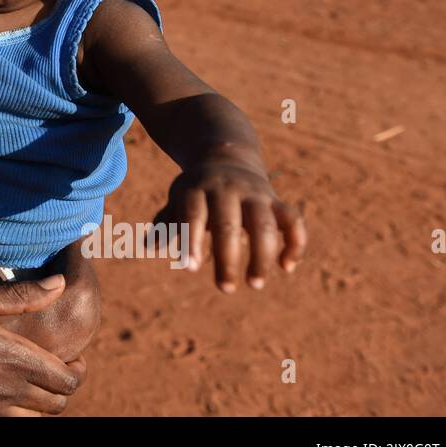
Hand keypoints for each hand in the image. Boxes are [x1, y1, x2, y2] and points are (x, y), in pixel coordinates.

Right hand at [0, 275, 86, 415]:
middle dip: (62, 389)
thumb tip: (59, 286)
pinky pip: (1, 425)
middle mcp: (6, 391)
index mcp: (15, 359)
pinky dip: (10, 414)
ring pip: (31, 420)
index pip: (67, 378)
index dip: (79, 369)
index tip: (76, 358)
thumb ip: (20, 295)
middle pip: (55, 404)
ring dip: (38, 405)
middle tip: (56, 371)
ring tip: (30, 385)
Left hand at [153, 155, 306, 291]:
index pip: (192, 214)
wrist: (227, 157)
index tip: (191, 269)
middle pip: (228, 225)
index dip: (192, 241)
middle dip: (227, 259)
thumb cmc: (196, 189)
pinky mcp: (277, 201)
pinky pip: (293, 221)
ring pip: (265, 225)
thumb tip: (150, 245)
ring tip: (254, 284)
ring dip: (262, 257)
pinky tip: (286, 267)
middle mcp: (227, 190)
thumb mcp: (178, 198)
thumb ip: (167, 221)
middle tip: (224, 289)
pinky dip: (295, 243)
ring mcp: (255, 194)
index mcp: (196, 189)